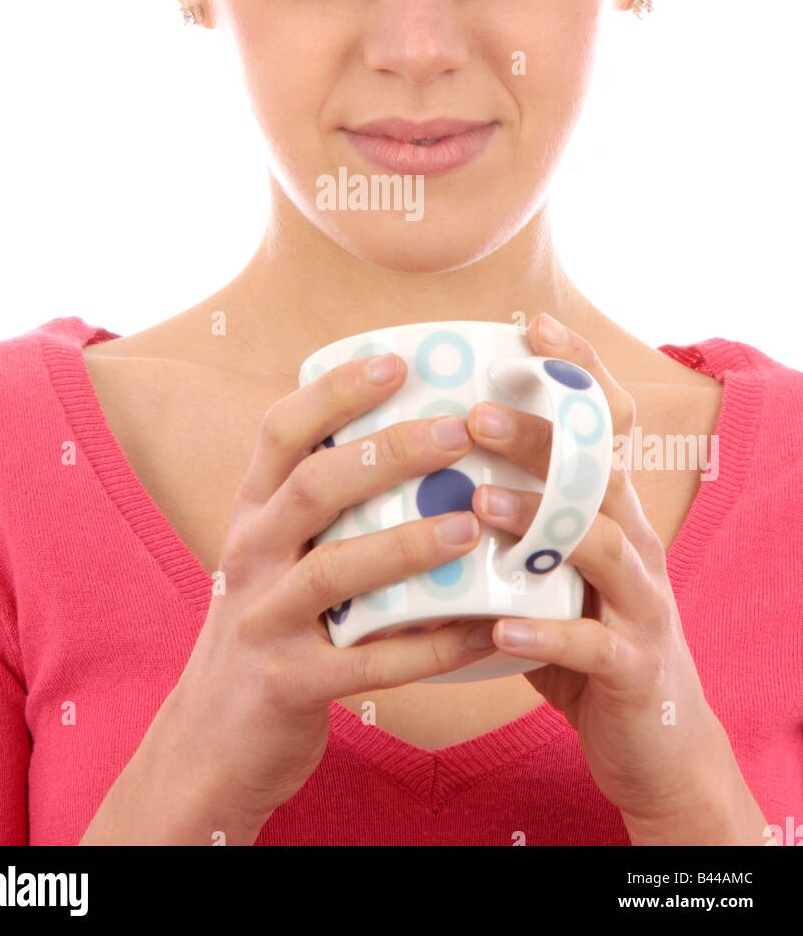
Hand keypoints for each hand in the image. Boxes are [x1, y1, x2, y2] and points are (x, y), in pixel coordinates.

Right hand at [171, 352, 496, 835]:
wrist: (209, 741)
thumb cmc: (271, 625)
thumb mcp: (275, 553)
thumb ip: (324, 504)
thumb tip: (416, 433)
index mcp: (251, 512)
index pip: (280, 432)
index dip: (334, 391)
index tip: (396, 362)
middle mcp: (250, 555)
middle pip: (313, 487)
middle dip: (386, 453)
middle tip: (458, 432)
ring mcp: (264, 621)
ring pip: (335, 570)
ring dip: (407, 544)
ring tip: (471, 523)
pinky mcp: (289, 685)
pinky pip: (369, 663)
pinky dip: (430, 649)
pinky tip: (486, 633)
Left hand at [466, 313, 760, 841]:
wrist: (654, 739)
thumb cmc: (580, 634)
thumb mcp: (549, 565)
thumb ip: (506, 519)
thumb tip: (412, 468)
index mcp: (610, 508)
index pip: (606, 423)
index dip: (578, 371)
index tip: (530, 327)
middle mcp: (634, 541)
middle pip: (597, 470)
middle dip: (541, 437)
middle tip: (476, 415)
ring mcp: (640, 603)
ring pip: (600, 545)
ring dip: (539, 519)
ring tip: (480, 502)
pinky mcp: (633, 666)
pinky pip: (591, 645)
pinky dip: (545, 635)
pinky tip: (498, 628)